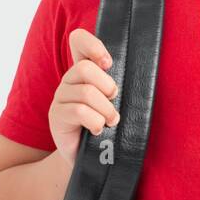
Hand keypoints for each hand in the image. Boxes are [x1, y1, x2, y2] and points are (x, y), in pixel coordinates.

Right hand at [49, 28, 119, 166]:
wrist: (93, 158)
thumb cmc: (109, 126)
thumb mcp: (116, 100)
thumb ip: (120, 83)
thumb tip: (143, 68)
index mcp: (84, 71)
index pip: (78, 41)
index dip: (92, 45)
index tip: (109, 63)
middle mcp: (69, 80)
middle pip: (84, 68)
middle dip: (107, 86)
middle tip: (115, 100)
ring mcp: (60, 98)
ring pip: (85, 92)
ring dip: (105, 109)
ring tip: (112, 121)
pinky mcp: (56, 117)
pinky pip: (79, 112)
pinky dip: (95, 121)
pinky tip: (98, 130)